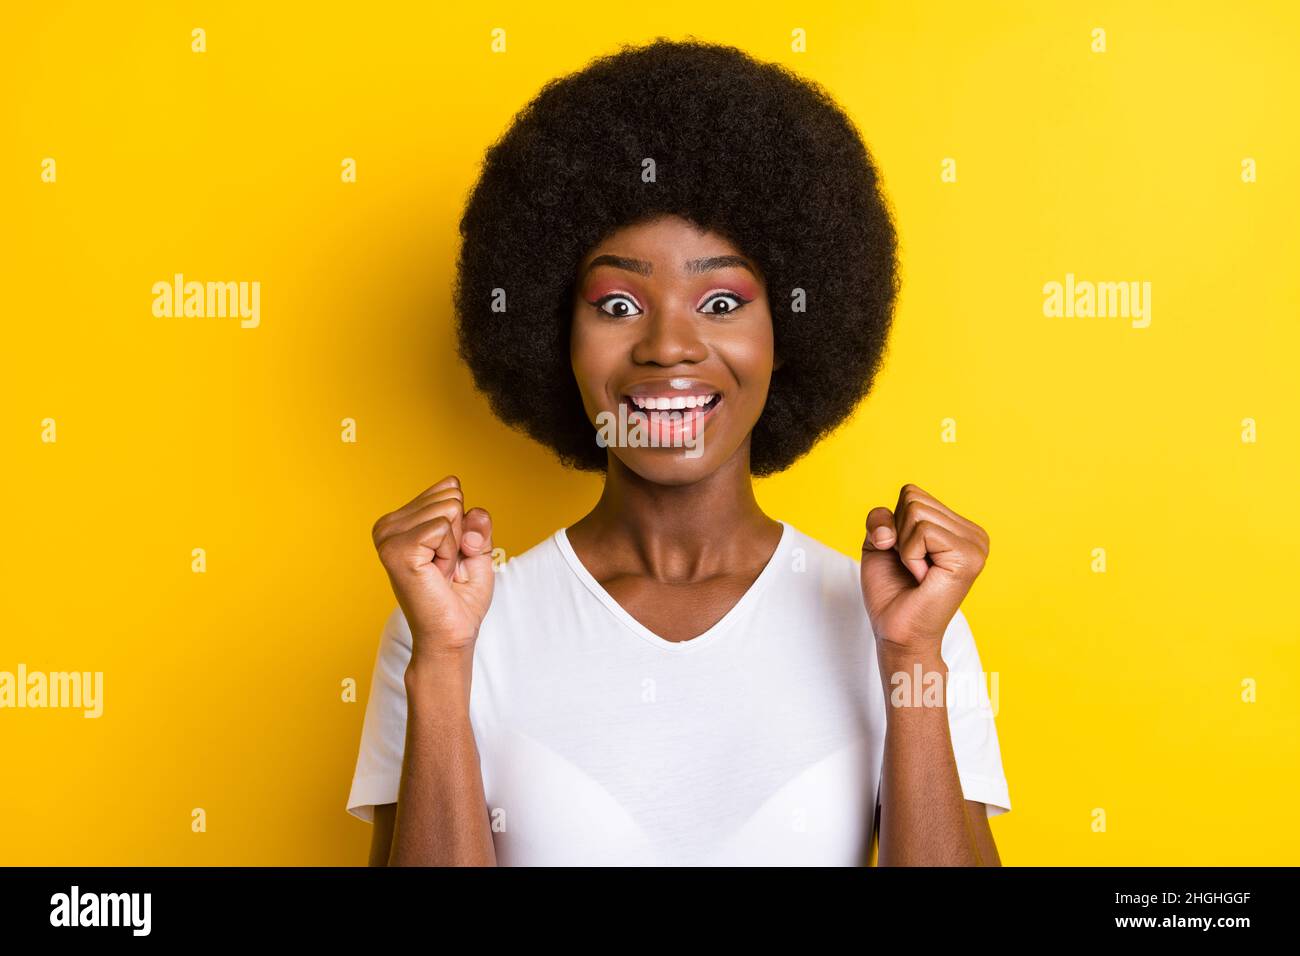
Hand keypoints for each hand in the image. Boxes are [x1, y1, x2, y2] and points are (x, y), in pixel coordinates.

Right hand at [371, 475, 495, 661]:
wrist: (451, 634)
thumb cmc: (459, 598)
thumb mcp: (477, 550)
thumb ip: (478, 523)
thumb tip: (473, 510)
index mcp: (400, 521)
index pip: (449, 489)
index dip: (463, 526)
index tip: (448, 557)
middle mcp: (387, 525)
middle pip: (451, 498)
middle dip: (459, 536)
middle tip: (444, 568)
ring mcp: (388, 536)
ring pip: (449, 510)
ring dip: (454, 547)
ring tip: (439, 572)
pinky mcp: (396, 550)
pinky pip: (444, 527)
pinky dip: (449, 553)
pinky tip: (436, 574)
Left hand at [860, 483, 988, 654]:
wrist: (898, 631)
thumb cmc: (892, 591)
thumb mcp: (878, 542)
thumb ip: (881, 517)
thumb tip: (889, 531)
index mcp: (959, 527)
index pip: (911, 492)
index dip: (894, 524)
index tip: (905, 556)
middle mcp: (973, 533)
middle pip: (912, 498)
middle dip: (898, 534)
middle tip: (911, 567)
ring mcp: (975, 544)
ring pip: (916, 511)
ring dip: (904, 547)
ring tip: (919, 573)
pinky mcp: (969, 557)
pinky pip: (922, 532)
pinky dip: (910, 555)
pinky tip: (924, 577)